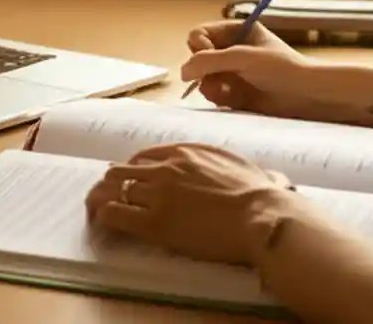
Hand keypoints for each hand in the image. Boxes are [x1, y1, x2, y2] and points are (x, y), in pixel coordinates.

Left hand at [84, 144, 296, 264]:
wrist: (259, 215)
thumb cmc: (262, 195)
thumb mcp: (251, 170)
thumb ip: (246, 172)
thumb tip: (273, 179)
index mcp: (187, 151)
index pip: (146, 155)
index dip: (135, 168)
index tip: (133, 179)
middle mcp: (167, 167)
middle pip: (124, 168)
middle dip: (115, 182)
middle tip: (112, 196)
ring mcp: (158, 193)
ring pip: (114, 187)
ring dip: (105, 197)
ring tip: (99, 210)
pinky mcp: (153, 221)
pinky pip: (115, 213)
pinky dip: (106, 216)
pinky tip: (104, 222)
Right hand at [182, 21, 357, 121]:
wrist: (305, 95)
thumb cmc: (280, 68)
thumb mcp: (243, 57)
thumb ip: (209, 60)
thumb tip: (183, 72)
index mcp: (236, 31)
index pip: (199, 34)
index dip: (199, 46)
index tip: (207, 56)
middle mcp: (231, 49)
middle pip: (196, 56)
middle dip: (203, 68)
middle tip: (218, 76)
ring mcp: (232, 71)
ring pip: (201, 77)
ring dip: (210, 84)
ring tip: (229, 89)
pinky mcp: (234, 92)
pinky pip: (212, 93)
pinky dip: (218, 96)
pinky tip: (234, 98)